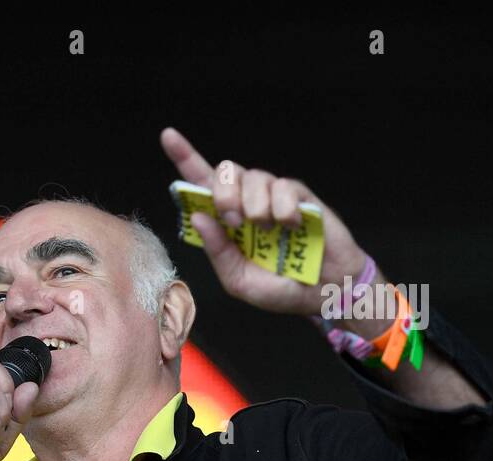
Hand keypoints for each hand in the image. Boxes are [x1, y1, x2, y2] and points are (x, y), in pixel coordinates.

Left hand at [160, 127, 370, 317]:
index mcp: (226, 221)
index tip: (168, 136)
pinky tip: (291, 226)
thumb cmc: (280, 288)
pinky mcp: (299, 194)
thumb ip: (218, 252)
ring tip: (267, 229)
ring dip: (254, 204)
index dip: (185, 157)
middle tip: (234, 221)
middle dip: (223, 194)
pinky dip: (283, 208)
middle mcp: (246, 202)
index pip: (202, 183)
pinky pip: (283, 185)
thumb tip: (198, 217)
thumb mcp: (239, 280)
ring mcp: (273, 196)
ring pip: (253, 175)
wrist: (324, 291)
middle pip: (224, 172)